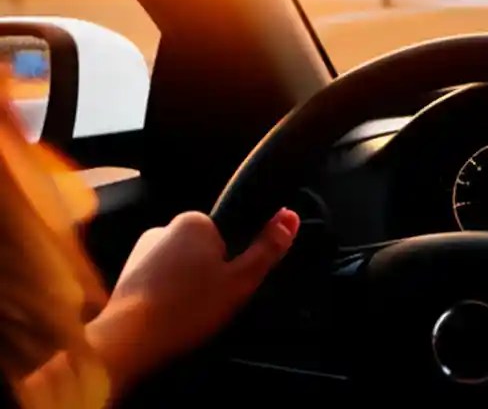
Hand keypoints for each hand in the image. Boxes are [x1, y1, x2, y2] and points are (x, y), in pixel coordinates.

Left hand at [87, 208, 298, 394]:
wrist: (128, 342)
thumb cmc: (188, 307)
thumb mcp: (241, 280)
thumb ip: (267, 248)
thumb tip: (289, 217)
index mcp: (194, 221)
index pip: (228, 231)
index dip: (235, 258)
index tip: (230, 283)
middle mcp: (164, 227)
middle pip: (204, 248)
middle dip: (211, 272)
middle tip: (213, 301)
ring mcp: (141, 251)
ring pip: (181, 265)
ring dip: (188, 285)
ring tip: (189, 312)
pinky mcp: (127, 275)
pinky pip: (160, 280)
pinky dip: (168, 295)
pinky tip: (170, 315)